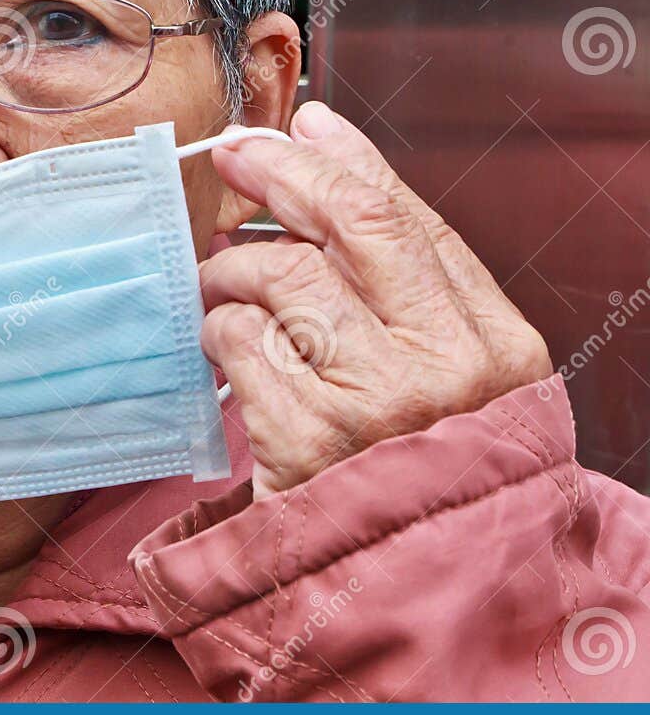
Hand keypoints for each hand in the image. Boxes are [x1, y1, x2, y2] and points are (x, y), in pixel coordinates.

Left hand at [199, 101, 551, 498]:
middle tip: (234, 159)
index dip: (335, 160)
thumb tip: (322, 133)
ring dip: (233, 269)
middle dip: (281, 176)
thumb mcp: (443, 365)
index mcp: (495, 343)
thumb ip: (397, 261)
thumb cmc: (417, 458)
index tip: (290, 128)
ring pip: (282, 277)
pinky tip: (223, 348)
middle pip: (350, 225)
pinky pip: (239, 343)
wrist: (408, 586)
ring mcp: (373, 408)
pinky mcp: (302, 443)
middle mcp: (443, 370)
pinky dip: (218, 332)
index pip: (405, 216)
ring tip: (223, 285)